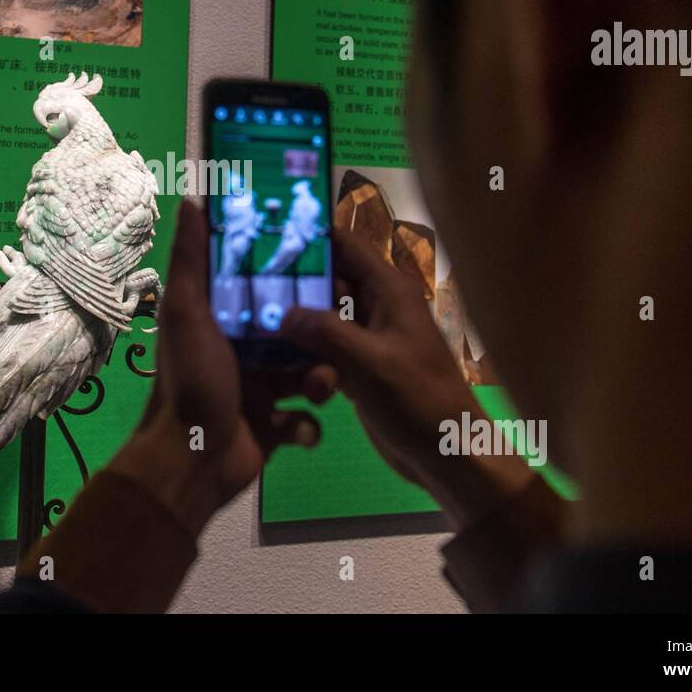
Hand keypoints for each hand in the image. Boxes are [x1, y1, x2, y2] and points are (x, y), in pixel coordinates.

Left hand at [108, 200, 321, 535]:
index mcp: (221, 320)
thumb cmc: (190, 381)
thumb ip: (191, 259)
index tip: (323, 257)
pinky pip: (306, 419)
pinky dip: (308, 425)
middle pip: (295, 330)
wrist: (192, 461)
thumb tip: (192, 198)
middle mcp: (242, 350)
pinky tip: (301, 427)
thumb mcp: (186, 312)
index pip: (260, 286)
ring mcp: (261, 389)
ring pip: (309, 373)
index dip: (288, 272)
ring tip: (323, 386)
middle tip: (342, 330)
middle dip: (321, 333)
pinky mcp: (276, 426)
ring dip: (321, 379)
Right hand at [279, 228, 531, 529]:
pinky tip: (275, 363)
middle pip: (325, 280)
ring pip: (321, 318)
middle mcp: (376, 304)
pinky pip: (324, 350)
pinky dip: (305, 356)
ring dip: (296, 328)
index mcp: (388, 289)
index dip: (306, 238)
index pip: (343, 244)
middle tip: (243, 291)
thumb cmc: (418, 400)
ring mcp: (367, 337)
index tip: (262, 240)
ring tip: (255, 331)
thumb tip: (279, 311)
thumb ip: (325, 332)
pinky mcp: (358, 366)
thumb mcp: (369, 362)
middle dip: (290, 286)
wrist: (448, 454)